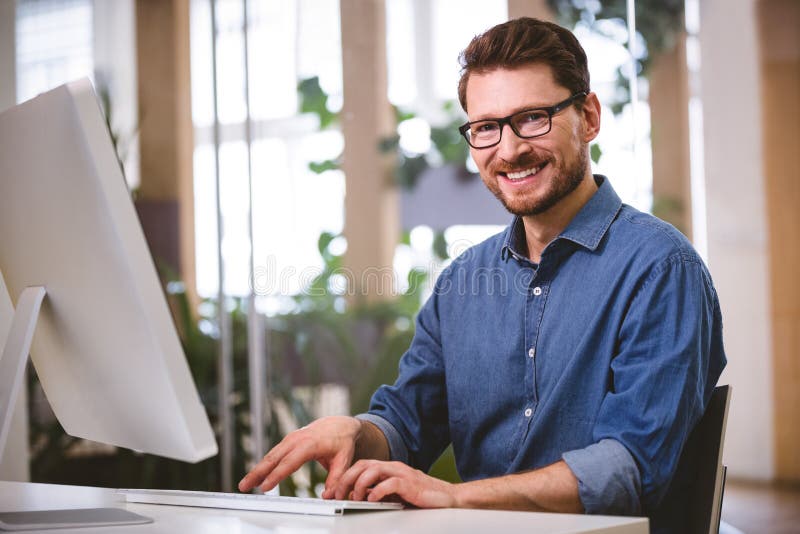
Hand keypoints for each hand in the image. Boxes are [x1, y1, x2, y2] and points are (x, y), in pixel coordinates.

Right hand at [238, 416, 363, 493]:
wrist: (340, 424)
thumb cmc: (342, 442)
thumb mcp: (344, 460)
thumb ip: (336, 478)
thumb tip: (328, 495)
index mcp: (310, 444)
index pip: (290, 463)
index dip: (276, 475)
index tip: (265, 487)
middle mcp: (297, 439)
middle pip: (273, 458)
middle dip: (257, 473)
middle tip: (244, 486)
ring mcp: (291, 438)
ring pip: (270, 455)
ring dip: (257, 470)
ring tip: (245, 484)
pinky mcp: (288, 441)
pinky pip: (274, 453)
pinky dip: (263, 464)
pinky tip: (256, 475)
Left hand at [334, 460, 458, 507]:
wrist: (448, 497)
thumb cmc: (421, 496)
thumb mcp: (394, 495)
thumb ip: (378, 493)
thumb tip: (356, 497)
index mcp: (388, 468)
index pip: (360, 466)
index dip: (344, 477)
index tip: (331, 492)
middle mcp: (393, 467)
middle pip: (362, 465)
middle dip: (346, 479)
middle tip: (337, 495)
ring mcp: (402, 473)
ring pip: (373, 470)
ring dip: (359, 484)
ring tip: (354, 497)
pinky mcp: (411, 483)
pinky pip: (390, 483)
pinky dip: (378, 491)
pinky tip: (372, 500)